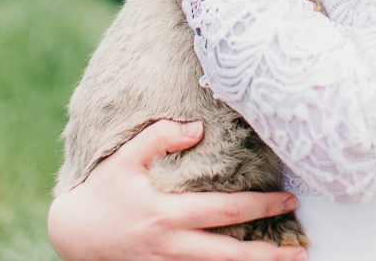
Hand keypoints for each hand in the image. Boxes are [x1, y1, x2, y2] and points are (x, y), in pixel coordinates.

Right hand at [48, 120, 307, 260]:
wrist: (73, 234)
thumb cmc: (104, 190)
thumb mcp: (127, 157)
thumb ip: (160, 137)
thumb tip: (197, 127)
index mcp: (169, 213)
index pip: (227, 210)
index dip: (261, 206)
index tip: (289, 199)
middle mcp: (173, 246)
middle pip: (232, 254)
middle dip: (270, 252)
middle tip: (301, 247)